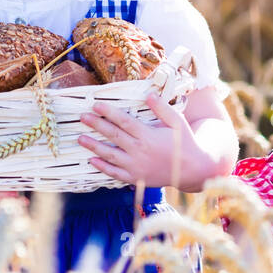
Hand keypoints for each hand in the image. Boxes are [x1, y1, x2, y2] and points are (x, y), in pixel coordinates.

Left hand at [78, 93, 210, 190]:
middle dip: (96, 125)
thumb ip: (162, 108)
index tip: (95, 105)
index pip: (124, 121)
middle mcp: (139, 151)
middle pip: (113, 135)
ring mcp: (136, 166)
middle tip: (82, 117)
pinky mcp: (135, 178)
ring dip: (93, 146)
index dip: (108, 112)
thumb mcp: (177, 122)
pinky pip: (115, 173)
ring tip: (80, 138)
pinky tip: (92, 160)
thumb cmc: (184, 142)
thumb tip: (148, 95)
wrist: (192, 170)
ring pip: (110, 155)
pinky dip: (102, 167)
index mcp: (148, 135)